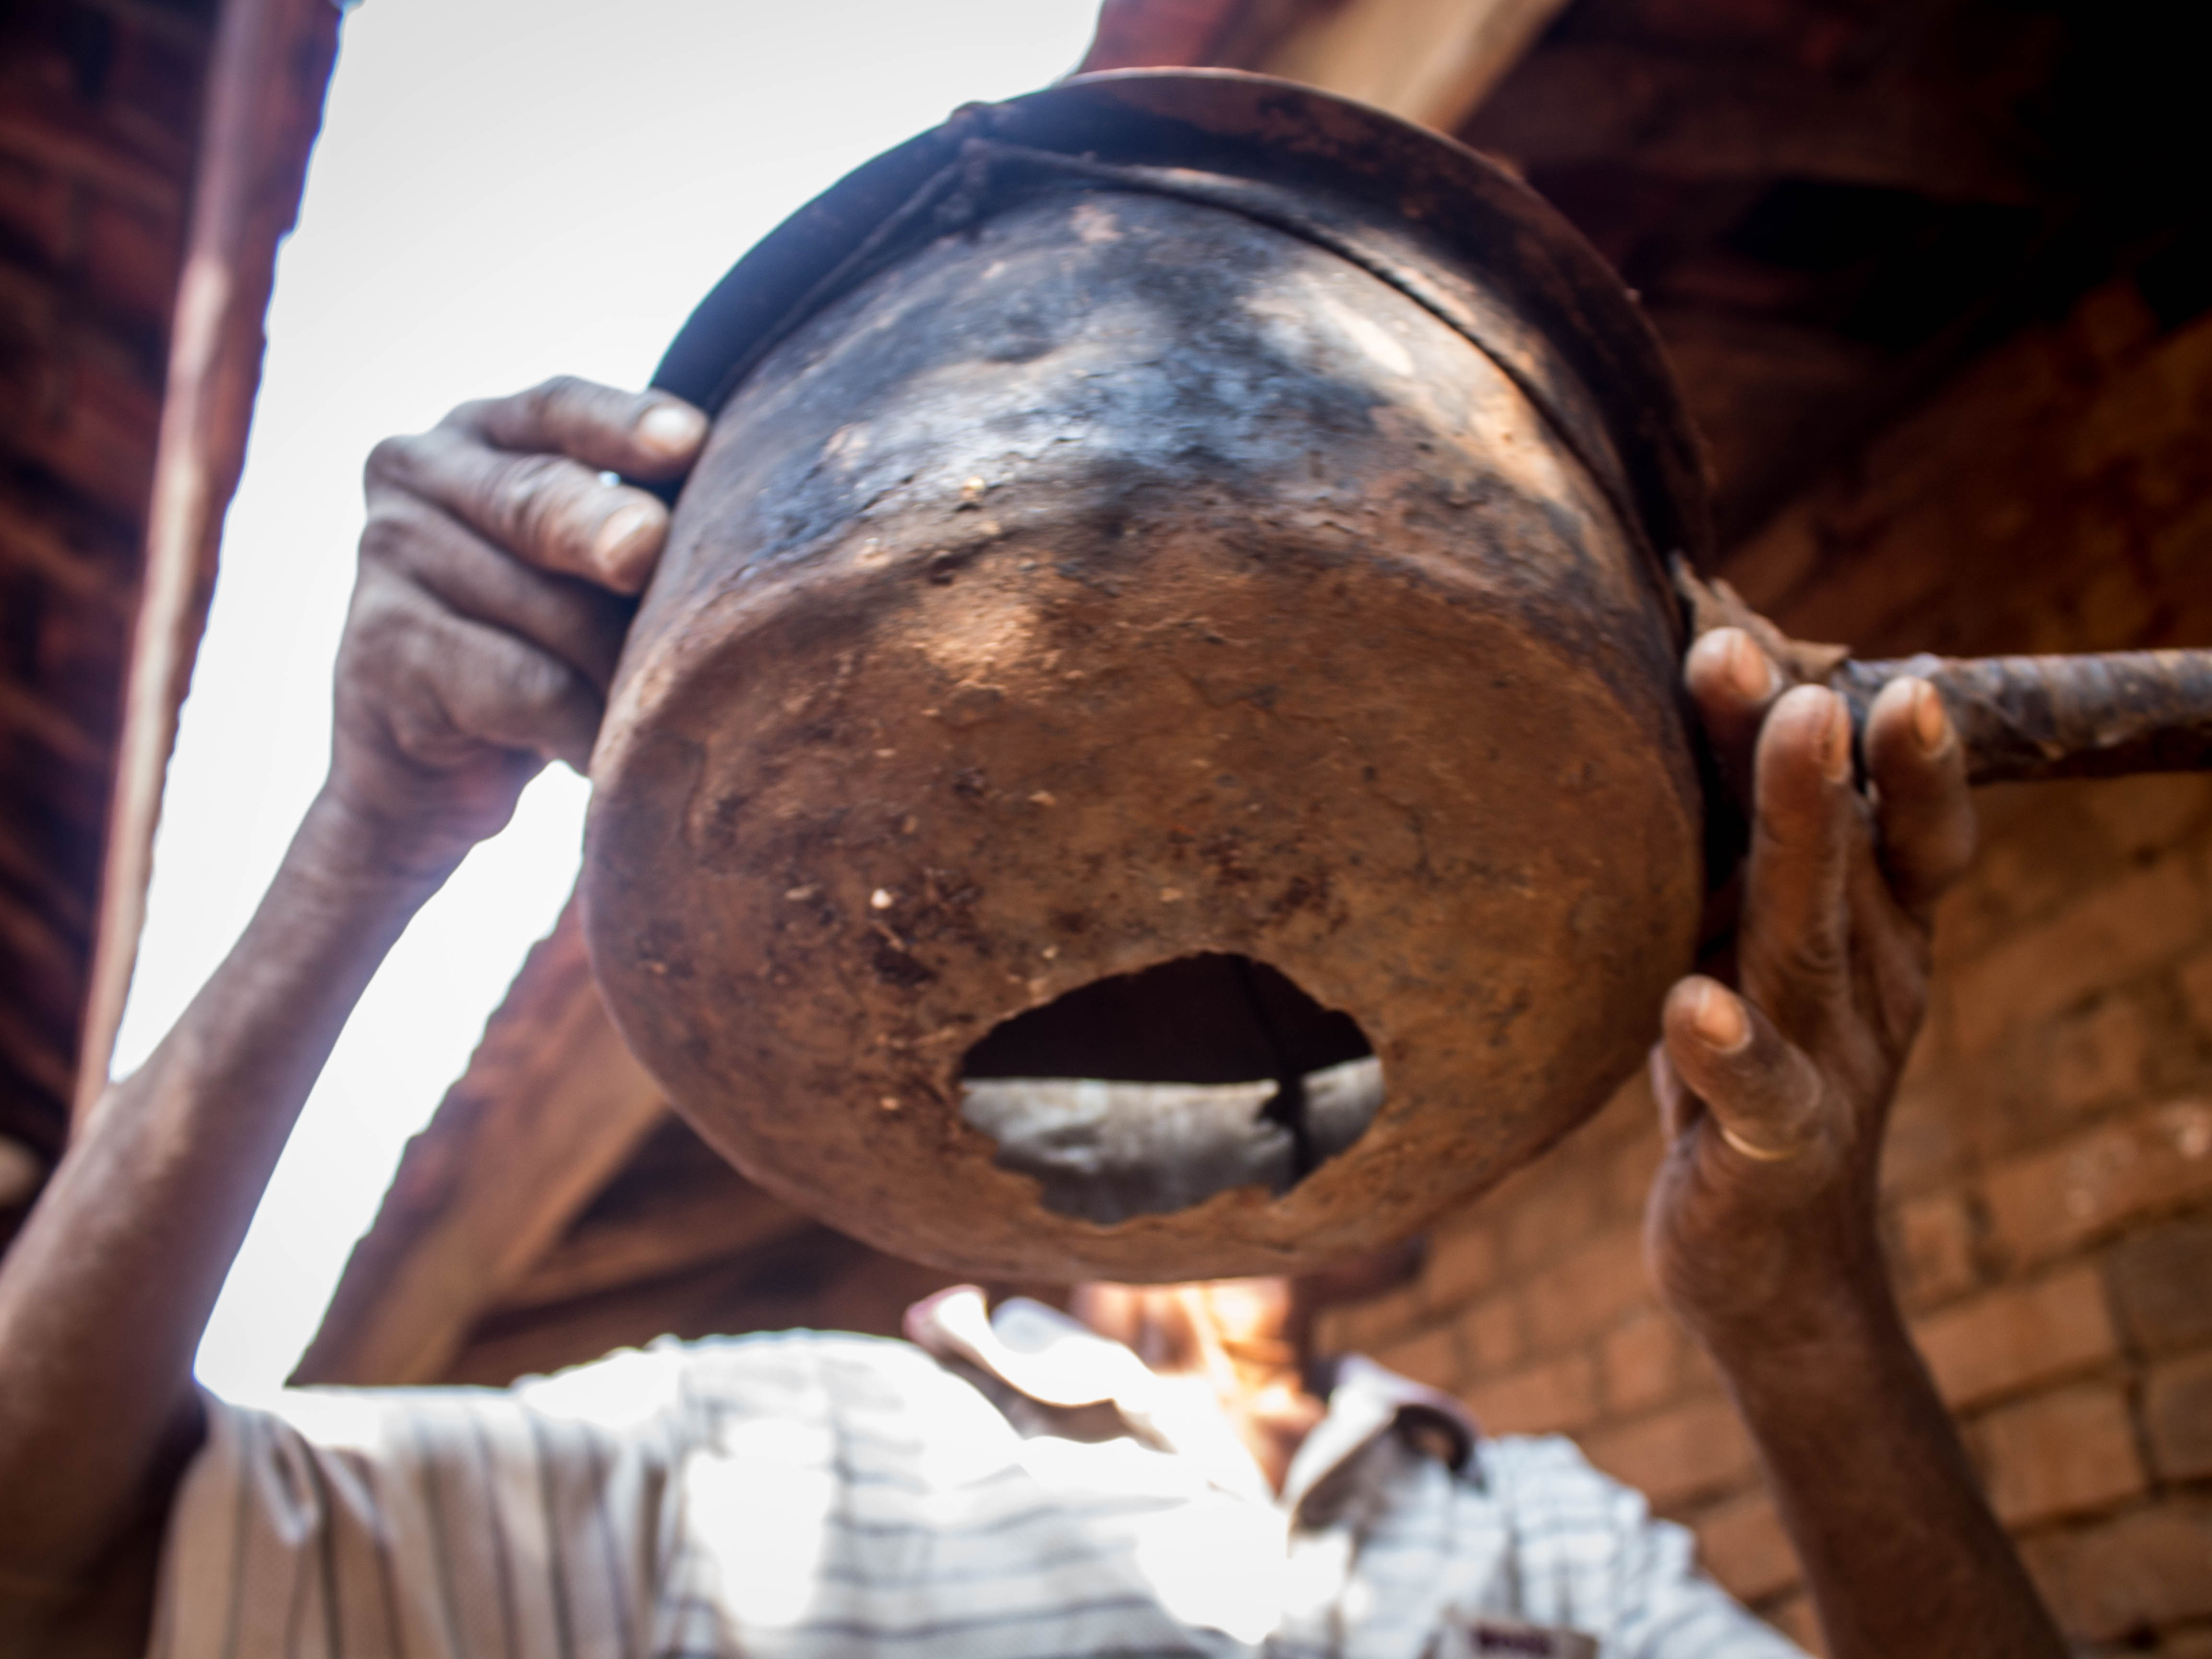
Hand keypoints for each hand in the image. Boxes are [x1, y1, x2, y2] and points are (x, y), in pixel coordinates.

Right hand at [327, 377, 707, 871]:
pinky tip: (607, 757)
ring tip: (657, 711)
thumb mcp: (590, 570)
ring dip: (620, 669)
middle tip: (647, 553)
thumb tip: (741, 529)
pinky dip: (585, 728)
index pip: (560, 408)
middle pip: (539, 499)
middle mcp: (420, 470)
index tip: (689, 440)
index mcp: (483, 430)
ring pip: (548, 610)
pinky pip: (525, 688)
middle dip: (608, 529)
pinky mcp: (382, 645)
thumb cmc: (543, 641)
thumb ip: (642, 529)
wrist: (430, 763)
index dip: (624, 423)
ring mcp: (388, 552)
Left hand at [1645, 627, 1975, 1355]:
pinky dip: (1727, 1051)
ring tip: (1791, 746)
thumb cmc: (1757, 1068)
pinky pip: (1758, 1097)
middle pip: (1846, 863)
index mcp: (1877, 935)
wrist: (1778, 1266)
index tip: (1870, 668)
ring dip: (1798, 842)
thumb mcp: (1761, 952)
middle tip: (1798, 678)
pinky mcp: (1772, 1153)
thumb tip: (1706, 699)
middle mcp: (1868, 990)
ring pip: (1807, 946)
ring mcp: (1829, 1070)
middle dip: (1824, 763)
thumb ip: (1746, 852)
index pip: (1910, 832)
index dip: (1907, 755)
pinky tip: (1692, 1007)